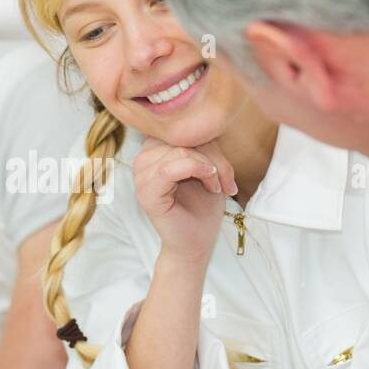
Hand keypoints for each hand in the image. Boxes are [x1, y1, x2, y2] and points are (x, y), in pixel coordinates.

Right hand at [132, 137, 236, 265]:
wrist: (197, 242)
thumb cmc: (203, 206)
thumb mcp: (210, 166)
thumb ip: (204, 144)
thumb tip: (209, 125)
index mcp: (155, 148)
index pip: (182, 127)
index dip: (210, 140)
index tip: (226, 167)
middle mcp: (144, 158)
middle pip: (182, 136)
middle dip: (213, 155)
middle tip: (227, 180)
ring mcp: (141, 176)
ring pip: (180, 150)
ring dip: (209, 165)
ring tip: (218, 185)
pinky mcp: (145, 193)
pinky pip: (169, 168)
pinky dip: (196, 170)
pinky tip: (210, 183)